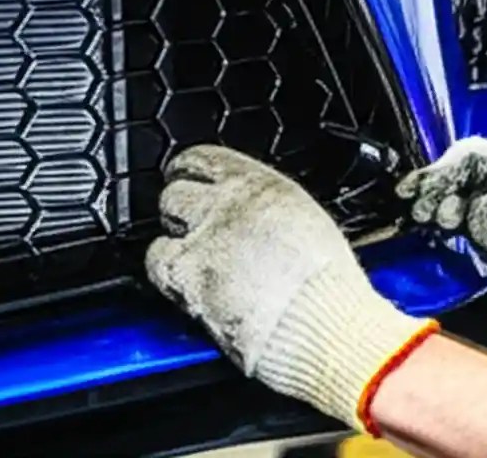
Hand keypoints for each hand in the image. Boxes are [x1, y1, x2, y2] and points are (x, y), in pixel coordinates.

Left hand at [146, 145, 435, 430]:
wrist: (326, 327)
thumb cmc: (330, 288)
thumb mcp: (308, 224)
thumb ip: (272, 211)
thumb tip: (255, 216)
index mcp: (263, 187)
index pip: (205, 160)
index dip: (188, 171)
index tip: (184, 178)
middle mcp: (230, 204)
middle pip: (178, 190)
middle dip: (180, 208)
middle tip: (187, 225)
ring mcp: (206, 237)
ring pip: (165, 220)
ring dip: (172, 236)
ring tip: (187, 256)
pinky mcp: (189, 275)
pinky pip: (156, 262)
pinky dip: (165, 269)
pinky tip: (182, 281)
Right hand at [397, 137, 486, 328]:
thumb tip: (477, 211)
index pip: (476, 155)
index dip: (442, 170)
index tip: (420, 191)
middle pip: (464, 168)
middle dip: (437, 186)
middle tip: (417, 212)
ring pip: (464, 186)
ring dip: (442, 201)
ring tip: (426, 222)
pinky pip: (471, 207)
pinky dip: (451, 215)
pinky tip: (438, 227)